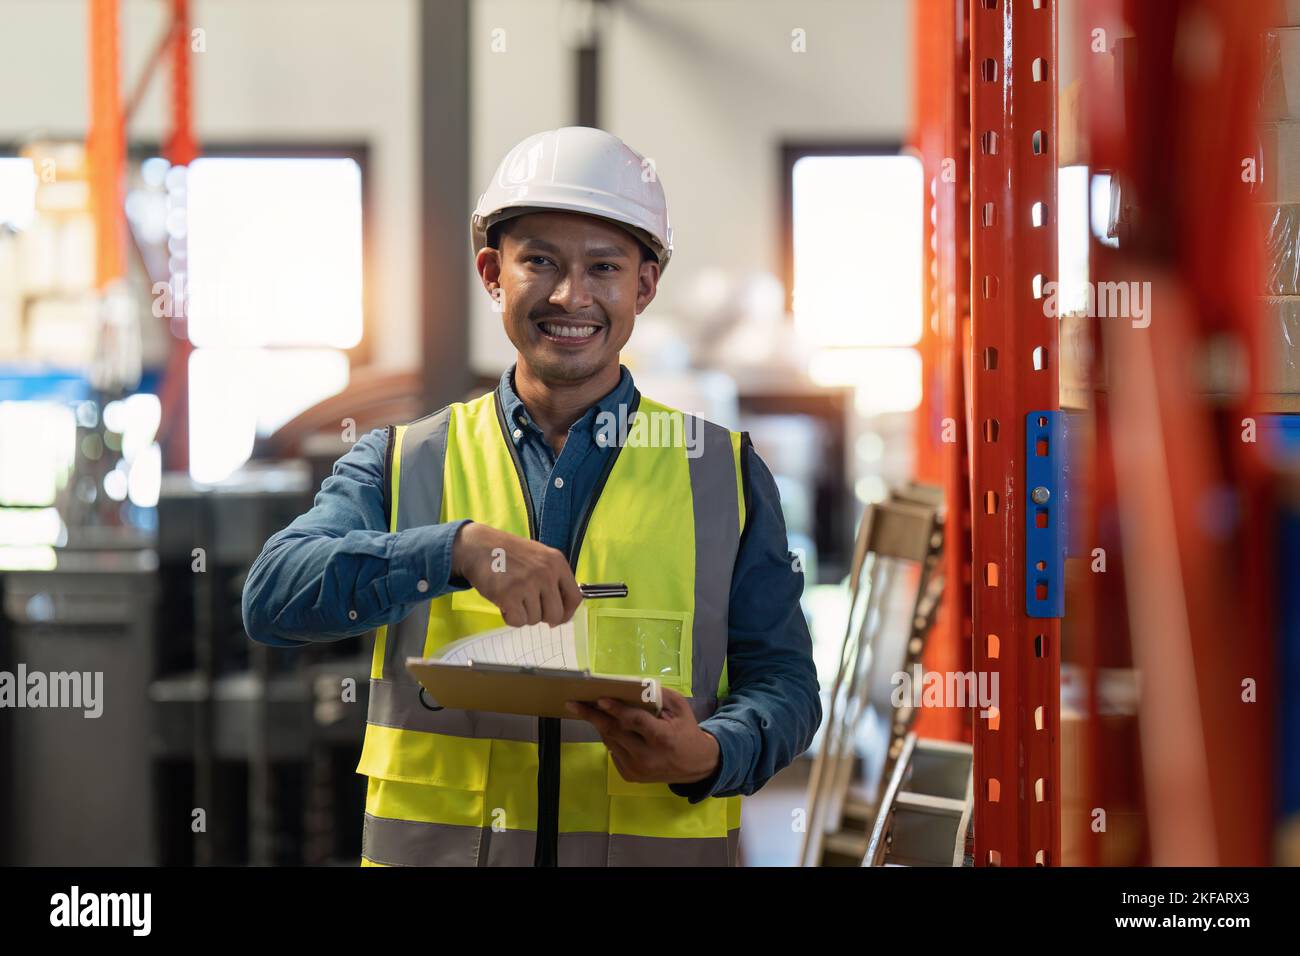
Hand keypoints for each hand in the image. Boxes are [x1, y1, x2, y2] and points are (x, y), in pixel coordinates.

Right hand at [450, 522, 582, 626]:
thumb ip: (553, 579)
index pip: (575, 598)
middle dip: (543, 618)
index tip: (557, 618)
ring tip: (513, 598)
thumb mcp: (539, 557)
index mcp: (556, 562)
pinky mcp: (509, 595)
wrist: (479, 546)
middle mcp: (545, 573)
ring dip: (523, 615)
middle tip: (529, 609)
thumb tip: (561, 614)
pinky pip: (518, 621)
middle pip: (556, 614)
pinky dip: (510, 617)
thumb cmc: (508, 553)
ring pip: (535, 620)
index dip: (567, 613)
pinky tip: (504, 603)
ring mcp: (527, 584)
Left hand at [566, 688, 720, 784]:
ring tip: (588, 710)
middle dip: (593, 716)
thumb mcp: (680, 708)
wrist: (695, 765)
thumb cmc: (686, 730)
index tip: (600, 699)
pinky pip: (613, 751)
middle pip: (615, 732)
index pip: (634, 722)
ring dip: (600, 724)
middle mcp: (647, 757)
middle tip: (573, 704)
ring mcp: (637, 769)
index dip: (616, 710)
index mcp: (662, 738)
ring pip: (610, 741)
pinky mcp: (630, 776)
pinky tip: (610, 727)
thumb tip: (632, 686)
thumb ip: (658, 696)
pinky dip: (610, 737)